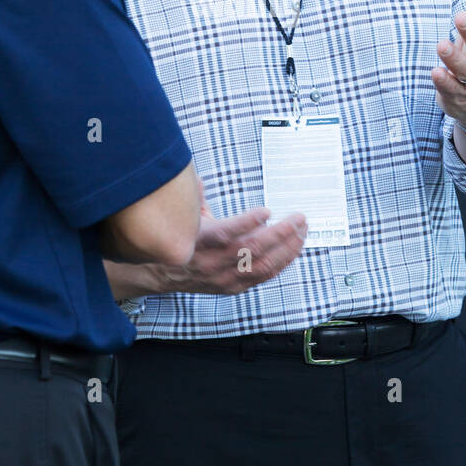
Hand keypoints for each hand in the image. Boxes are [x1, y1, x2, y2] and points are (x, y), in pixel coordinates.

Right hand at [144, 179, 307, 296]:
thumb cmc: (178, 239)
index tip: (266, 211)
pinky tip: (293, 250)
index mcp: (199, 241)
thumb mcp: (185, 215)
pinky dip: (282, 263)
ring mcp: (224, 277)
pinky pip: (263, 277)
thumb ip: (197, 196)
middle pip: (252, 250)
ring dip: (287, 249)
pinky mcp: (233, 286)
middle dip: (280, 234)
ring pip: (263, 266)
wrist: (163, 273)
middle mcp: (212, 262)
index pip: (225, 234)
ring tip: (302, 232)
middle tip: (298, 218)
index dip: (247, 223)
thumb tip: (197, 178)